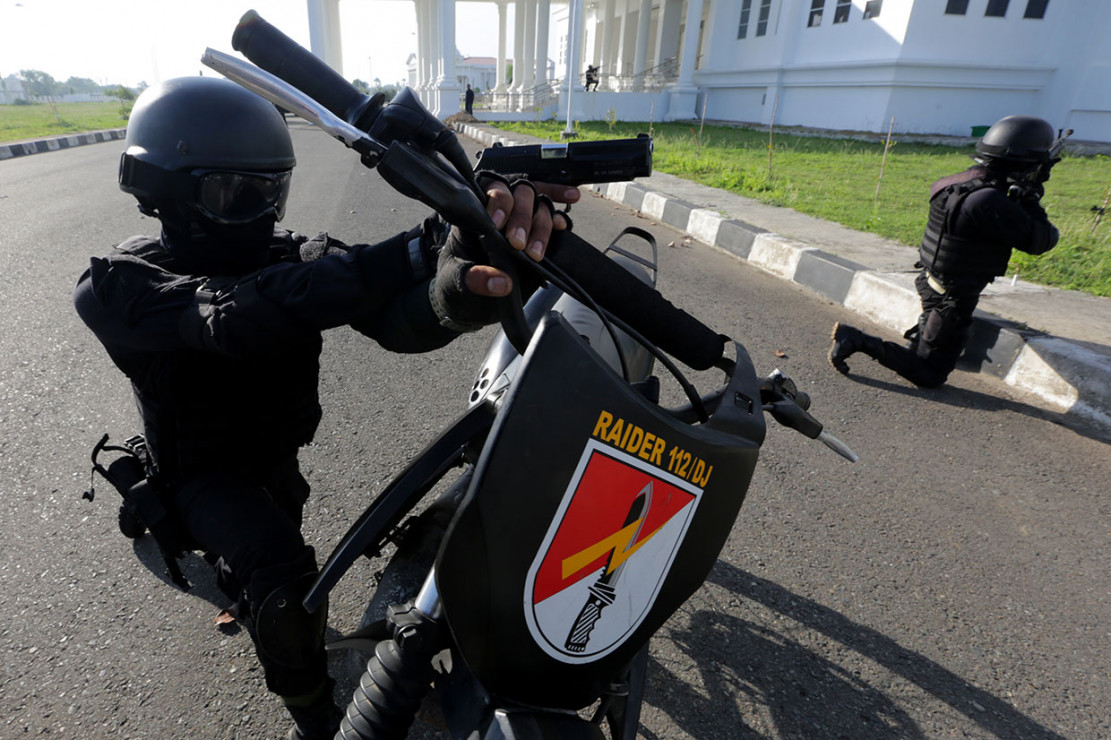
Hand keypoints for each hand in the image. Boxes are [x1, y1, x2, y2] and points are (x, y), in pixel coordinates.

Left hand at [429, 178, 577, 330]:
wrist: (471, 302)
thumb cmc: (457, 284)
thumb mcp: (456, 281)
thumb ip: (474, 279)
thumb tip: (502, 283)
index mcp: (477, 211)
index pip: (492, 190)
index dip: (499, 201)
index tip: (497, 224)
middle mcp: (503, 211)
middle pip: (521, 194)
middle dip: (522, 217)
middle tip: (518, 244)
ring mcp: (523, 221)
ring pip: (540, 206)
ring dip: (541, 226)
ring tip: (535, 254)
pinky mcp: (538, 236)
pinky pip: (554, 219)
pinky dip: (561, 219)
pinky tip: (563, 225)